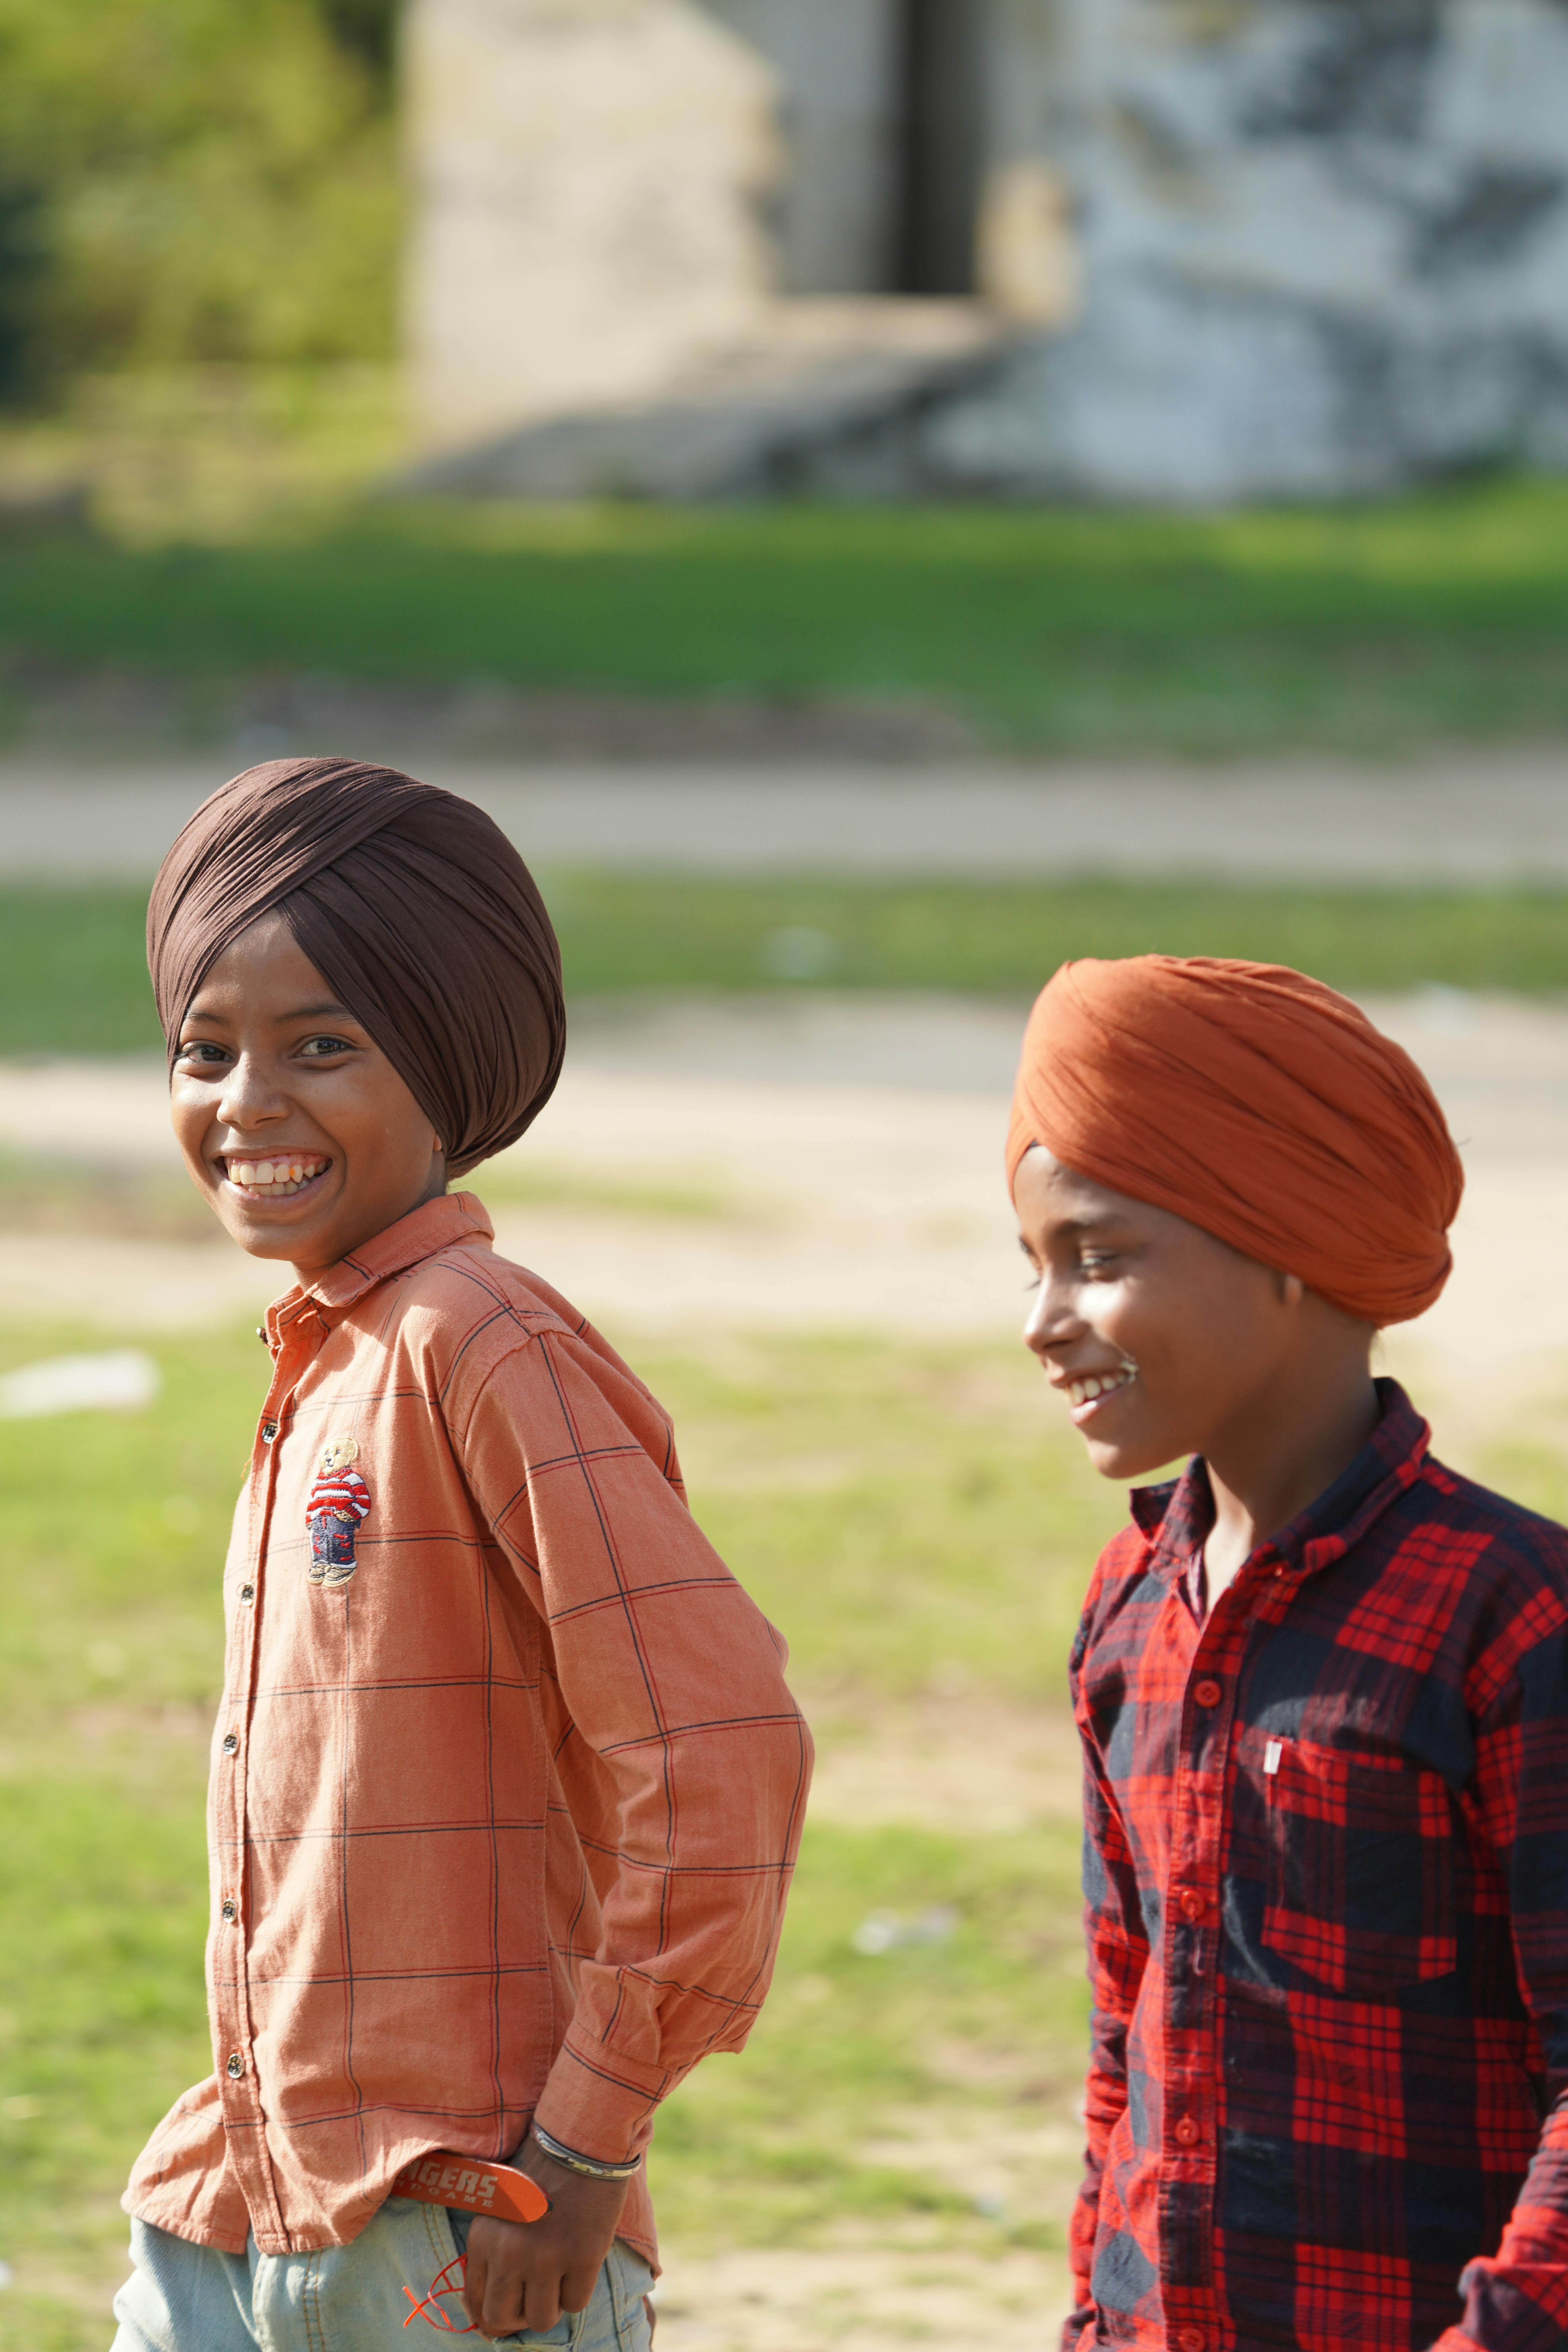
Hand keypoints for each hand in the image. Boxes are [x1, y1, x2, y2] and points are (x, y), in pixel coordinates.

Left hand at [461, 2143, 630, 2339]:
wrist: (581, 2138)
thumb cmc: (542, 2169)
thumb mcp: (502, 2207)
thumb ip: (494, 2249)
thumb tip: (494, 2305)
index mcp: (483, 2236)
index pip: (476, 2303)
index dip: (494, 2316)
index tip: (511, 2309)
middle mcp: (508, 2252)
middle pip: (503, 2319)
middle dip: (520, 2316)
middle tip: (535, 2297)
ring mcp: (545, 2257)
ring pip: (542, 2319)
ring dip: (551, 2304)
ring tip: (559, 2276)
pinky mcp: (581, 2257)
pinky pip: (576, 2303)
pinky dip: (578, 2290)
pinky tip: (580, 2262)